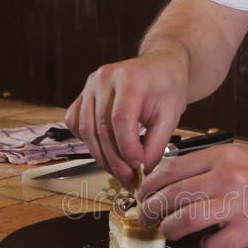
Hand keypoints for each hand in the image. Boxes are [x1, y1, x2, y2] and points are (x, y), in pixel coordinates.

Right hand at [65, 50, 188, 188]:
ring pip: (86, 130)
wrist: (159, 67)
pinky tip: (105, 152)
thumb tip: (142, 170)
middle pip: (101, 128)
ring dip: (101, 157)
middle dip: (115, 160)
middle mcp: (104, 78)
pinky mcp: (82, 95)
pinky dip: (88, 143)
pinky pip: (76, 124)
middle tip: (128, 180)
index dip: (127, 148)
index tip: (138, 167)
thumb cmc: (167, 89)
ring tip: (119, 173)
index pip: (121, 119)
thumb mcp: (171, 115)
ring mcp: (89, 85)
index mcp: (130, 78)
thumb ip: (157, 144)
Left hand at [137, 144, 247, 247]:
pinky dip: (206, 245)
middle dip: (152, 209)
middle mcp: (228, 178)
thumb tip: (167, 173)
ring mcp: (237, 206)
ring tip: (167, 231)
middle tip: (147, 216)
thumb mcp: (238, 154)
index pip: (171, 169)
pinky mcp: (246, 232)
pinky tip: (211, 239)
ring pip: (183, 220)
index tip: (143, 194)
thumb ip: (206, 161)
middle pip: (172, 195)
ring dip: (169, 229)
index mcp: (223, 156)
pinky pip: (211, 244)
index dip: (150, 184)